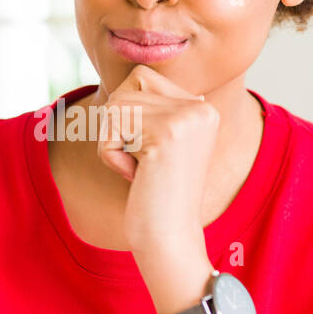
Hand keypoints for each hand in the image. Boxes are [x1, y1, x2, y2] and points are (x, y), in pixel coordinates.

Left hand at [96, 64, 219, 258]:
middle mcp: (200, 107)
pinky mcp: (166, 135)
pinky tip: (136, 177)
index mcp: (202, 107)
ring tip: (140, 170)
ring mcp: (185, 119)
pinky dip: (110, 155)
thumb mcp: (159, 141)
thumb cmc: (155, 194)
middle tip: (142, 164)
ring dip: (113, 143)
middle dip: (118, 129)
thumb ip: (151, 107)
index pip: (140, 76)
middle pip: (125, 89)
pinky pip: (110, 128)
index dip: (127, 116)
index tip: (149, 153)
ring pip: (115, 106)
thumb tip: (134, 74)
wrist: (169, 239)